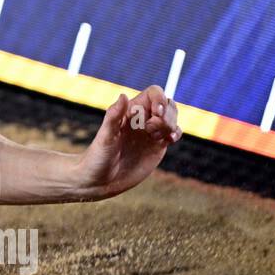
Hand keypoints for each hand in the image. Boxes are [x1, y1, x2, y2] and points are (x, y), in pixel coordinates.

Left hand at [76, 85, 181, 199]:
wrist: (100, 181)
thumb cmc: (97, 157)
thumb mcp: (105, 137)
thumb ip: (114, 116)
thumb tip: (123, 95)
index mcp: (129, 112)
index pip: (153, 94)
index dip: (159, 99)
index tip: (156, 113)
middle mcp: (142, 119)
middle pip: (167, 104)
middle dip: (167, 113)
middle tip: (151, 130)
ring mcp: (151, 133)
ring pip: (172, 117)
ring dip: (172, 123)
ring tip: (157, 137)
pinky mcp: (158, 147)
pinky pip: (174, 133)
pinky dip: (177, 132)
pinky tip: (170, 140)